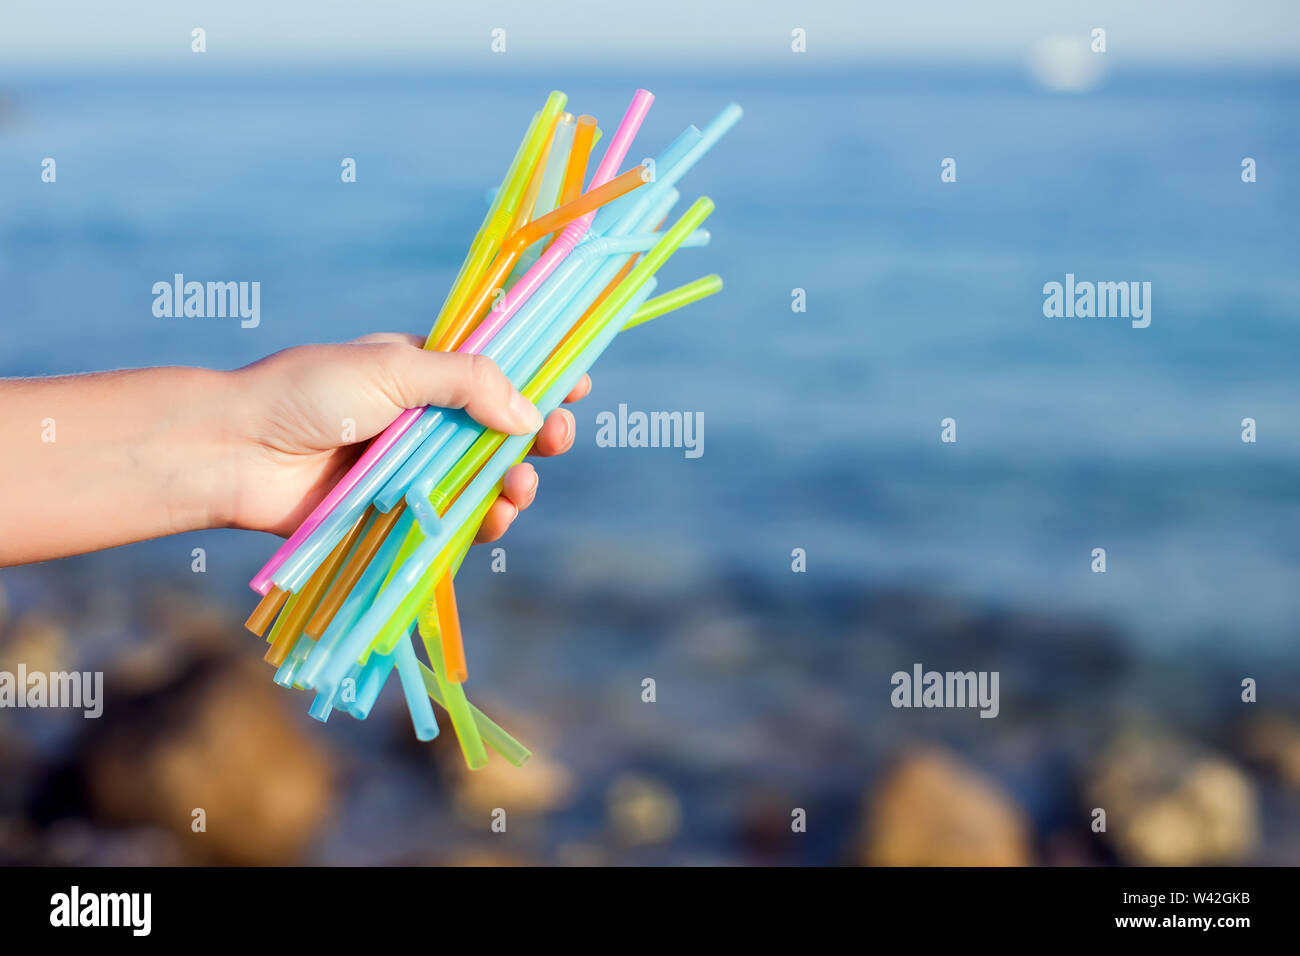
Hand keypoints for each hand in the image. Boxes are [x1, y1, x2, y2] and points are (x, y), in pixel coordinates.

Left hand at [225, 333, 589, 541]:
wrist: (236, 453)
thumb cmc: (308, 395)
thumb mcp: (393, 369)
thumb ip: (467, 383)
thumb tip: (530, 411)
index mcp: (422, 370)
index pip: (495, 369)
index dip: (539, 374)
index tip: (577, 381)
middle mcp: (423, 419)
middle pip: (501, 429)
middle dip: (538, 433)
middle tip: (558, 438)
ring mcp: (413, 468)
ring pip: (485, 478)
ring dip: (515, 481)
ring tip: (519, 486)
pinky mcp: (399, 513)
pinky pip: (456, 521)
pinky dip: (484, 521)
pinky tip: (494, 517)